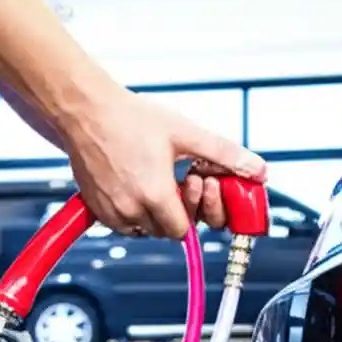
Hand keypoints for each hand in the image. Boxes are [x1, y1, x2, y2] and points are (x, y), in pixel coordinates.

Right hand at [57, 89, 265, 238]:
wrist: (85, 110)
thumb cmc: (129, 118)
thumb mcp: (185, 133)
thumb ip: (224, 154)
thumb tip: (256, 170)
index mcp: (154, 195)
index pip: (184, 230)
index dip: (193, 212)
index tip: (193, 187)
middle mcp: (130, 209)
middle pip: (165, 231)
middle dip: (178, 210)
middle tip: (179, 178)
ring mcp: (109, 211)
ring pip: (143, 229)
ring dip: (156, 212)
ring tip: (158, 179)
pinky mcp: (95, 207)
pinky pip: (121, 223)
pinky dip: (134, 210)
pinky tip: (139, 183)